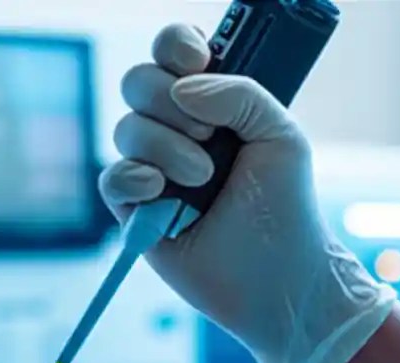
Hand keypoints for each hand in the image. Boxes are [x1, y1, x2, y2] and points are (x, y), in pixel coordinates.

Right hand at [100, 24, 396, 362]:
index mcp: (212, 104)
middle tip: (207, 134)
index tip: (199, 61)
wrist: (280, 279)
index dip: (175, 46)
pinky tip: (162, 196)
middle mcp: (177, 131)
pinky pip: (112, 178)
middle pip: (137, 82)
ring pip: (125, 129)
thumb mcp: (281, 136)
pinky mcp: (135, 212)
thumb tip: (183, 86)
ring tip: (202, 181)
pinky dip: (134, 179)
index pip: (173, 52)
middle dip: (166, 101)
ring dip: (165, 149)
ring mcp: (153, 170)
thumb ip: (241, 93)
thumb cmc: (286, 209)